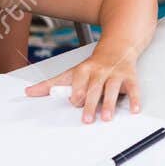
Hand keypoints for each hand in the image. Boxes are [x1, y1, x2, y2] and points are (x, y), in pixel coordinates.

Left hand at [26, 54, 141, 122]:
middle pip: (94, 87)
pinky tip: (134, 110)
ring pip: (113, 88)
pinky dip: (135, 100)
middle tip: (87, 119)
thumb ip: (51, 84)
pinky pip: (133, 89)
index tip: (74, 101)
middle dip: (91, 102)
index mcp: (84, 70)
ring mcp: (115, 74)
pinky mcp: (130, 77)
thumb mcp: (71, 72)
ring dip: (110, 103)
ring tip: (107, 117)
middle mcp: (100, 71)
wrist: (118, 46)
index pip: (78, 81)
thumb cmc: (93, 65)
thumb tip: (29, 93)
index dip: (77, 91)